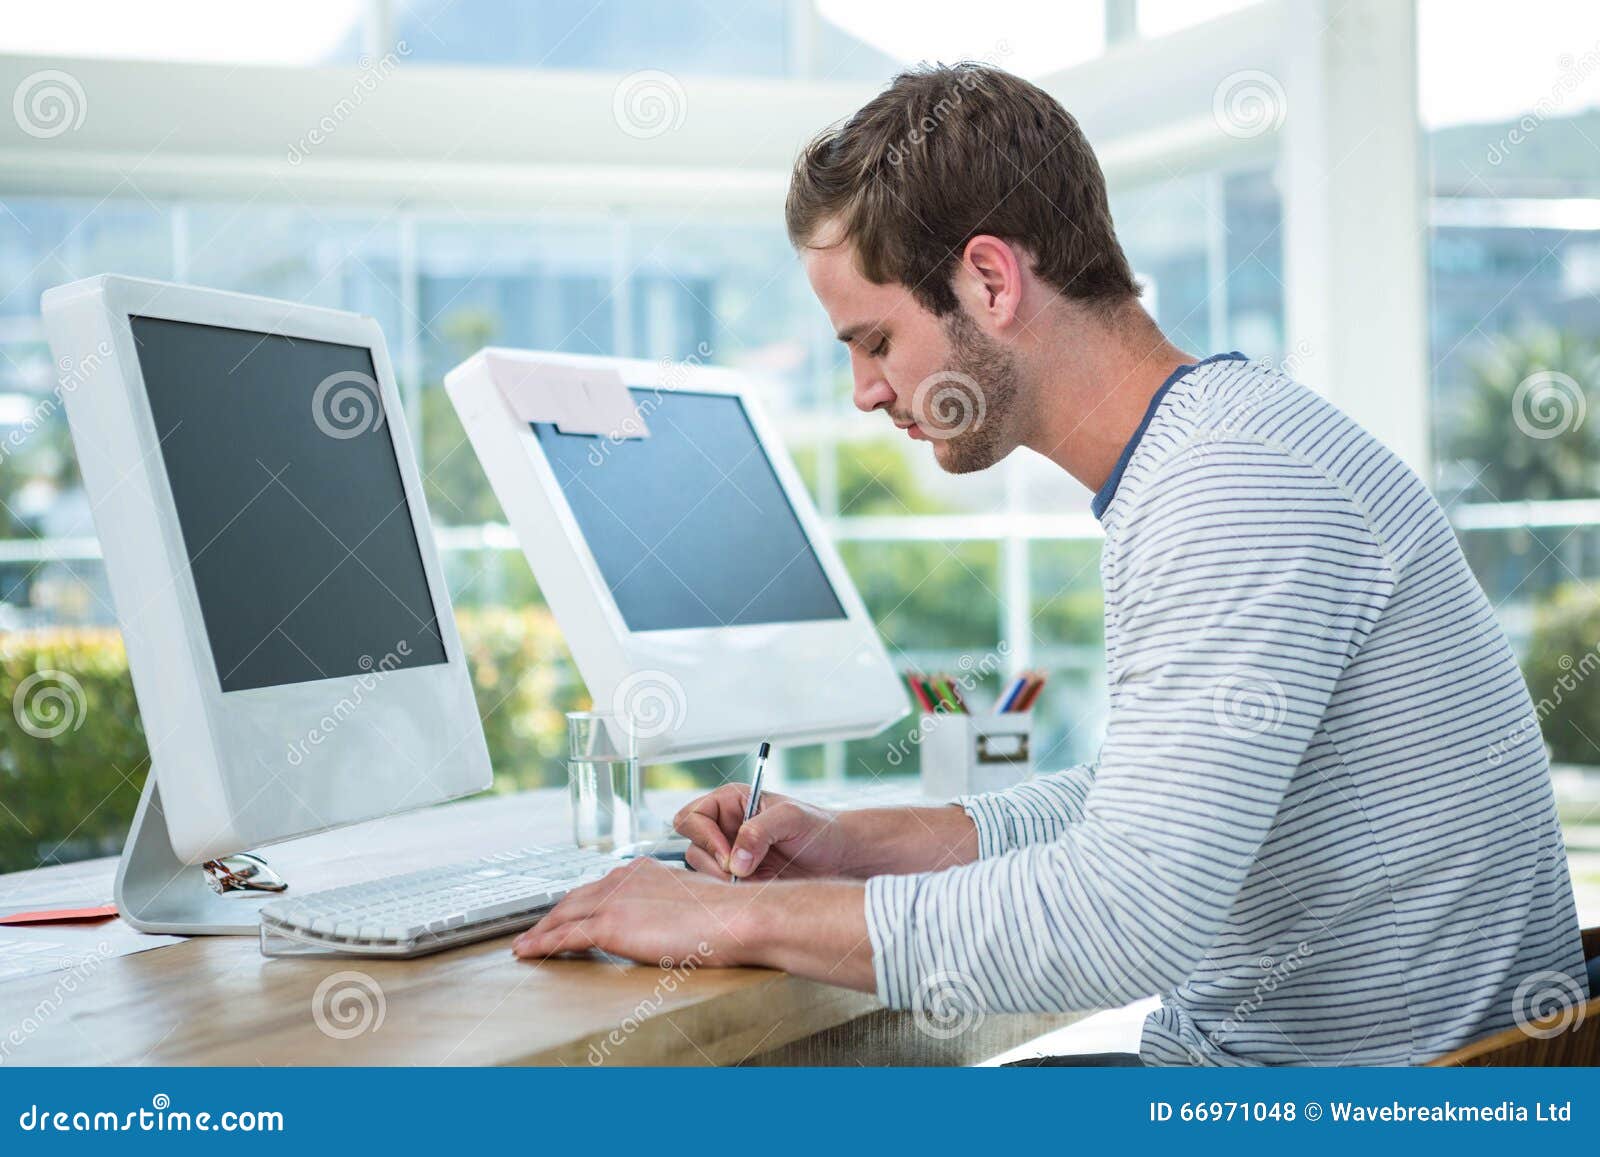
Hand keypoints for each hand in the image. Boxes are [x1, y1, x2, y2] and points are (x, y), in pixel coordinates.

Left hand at [511, 856, 877, 993]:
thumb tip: (671, 921)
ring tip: (525, 945)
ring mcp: (615, 898)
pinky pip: (566, 935)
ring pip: (564, 914)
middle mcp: (625, 877)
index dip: (580, 902)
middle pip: (575, 897)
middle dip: (553, 915)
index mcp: (645, 870)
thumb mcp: (694, 901)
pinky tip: (529, 953)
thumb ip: (672, 907)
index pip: (601, 886)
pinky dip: (542, 944)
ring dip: (541, 931)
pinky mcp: (611, 923)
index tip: (568, 913)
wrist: (737, 918)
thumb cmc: (728, 915)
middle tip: (535, 931)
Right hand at [673, 785, 849, 880]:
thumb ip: (759, 831)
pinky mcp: (738, 881)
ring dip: (723, 880)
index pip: (692, 817)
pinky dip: (733, 894)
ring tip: (756, 879)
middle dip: (713, 862)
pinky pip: (719, 890)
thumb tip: (735, 861)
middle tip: (741, 872)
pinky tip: (758, 888)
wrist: (839, 860)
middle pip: (692, 846)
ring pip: (702, 871)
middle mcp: (724, 828)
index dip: (704, 836)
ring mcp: (730, 856)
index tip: (728, 855)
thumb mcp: (791, 819)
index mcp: (730, 803)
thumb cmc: (819, 829)